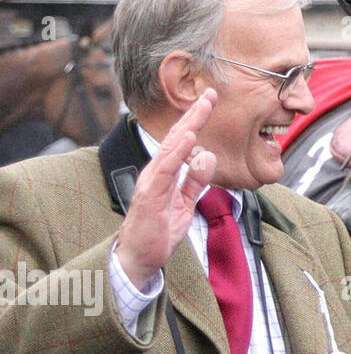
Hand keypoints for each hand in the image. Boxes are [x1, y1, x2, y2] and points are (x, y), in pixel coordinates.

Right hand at [114, 90, 217, 289]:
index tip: (209, 101)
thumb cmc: (157, 232)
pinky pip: (165, 171)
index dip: (195, 121)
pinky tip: (187, 139)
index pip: (182, 142)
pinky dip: (176, 153)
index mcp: (164, 174)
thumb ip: (195, 181)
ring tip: (201, 108)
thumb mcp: (185, 203)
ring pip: (170, 149)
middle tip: (209, 94)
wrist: (137, 259)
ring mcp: (151, 183)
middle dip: (193, 115)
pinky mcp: (149, 197)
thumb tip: (207, 156)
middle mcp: (156, 173)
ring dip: (187, 127)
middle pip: (176, 138)